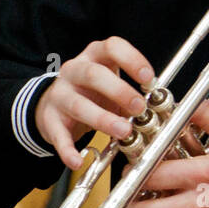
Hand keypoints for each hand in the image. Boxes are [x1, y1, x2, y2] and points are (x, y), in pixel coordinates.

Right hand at [34, 37, 154, 169]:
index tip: (149, 79)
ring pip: (78, 104)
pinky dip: (67, 149)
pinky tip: (78, 161)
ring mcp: (60, 94)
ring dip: (103, 119)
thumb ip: (133, 95)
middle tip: (139, 108)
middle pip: (93, 74)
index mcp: (94, 57)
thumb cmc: (93, 93)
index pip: (112, 47)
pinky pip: (58, 135)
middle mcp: (74, 71)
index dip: (131, 60)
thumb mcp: (113, 85)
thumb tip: (159, 110)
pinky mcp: (50, 120)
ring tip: (124, 132)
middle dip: (119, 91)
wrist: (54, 104)